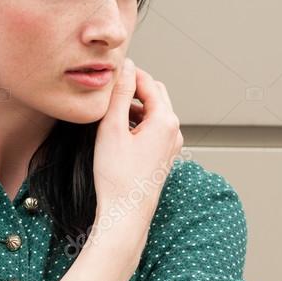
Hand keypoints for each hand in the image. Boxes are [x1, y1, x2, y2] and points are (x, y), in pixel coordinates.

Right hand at [93, 58, 183, 234]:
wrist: (126, 213)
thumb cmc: (117, 176)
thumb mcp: (112, 129)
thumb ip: (119, 94)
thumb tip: (125, 67)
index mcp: (165, 120)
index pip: (147, 82)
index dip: (127, 73)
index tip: (107, 72)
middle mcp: (174, 130)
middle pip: (155, 94)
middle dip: (133, 88)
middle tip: (108, 88)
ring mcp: (171, 144)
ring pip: (154, 112)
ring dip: (134, 106)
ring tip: (109, 110)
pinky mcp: (165, 155)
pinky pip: (153, 128)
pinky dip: (138, 122)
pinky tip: (119, 130)